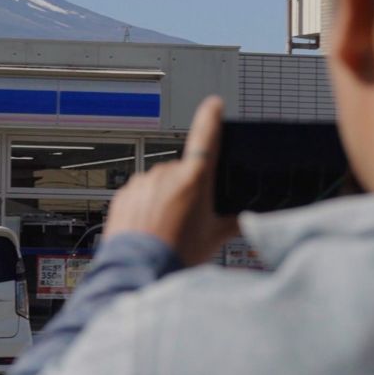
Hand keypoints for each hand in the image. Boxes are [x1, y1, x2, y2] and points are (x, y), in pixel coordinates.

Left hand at [104, 96, 239, 266]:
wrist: (139, 270)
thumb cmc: (177, 254)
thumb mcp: (215, 238)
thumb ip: (234, 222)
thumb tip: (249, 218)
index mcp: (194, 179)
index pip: (205, 137)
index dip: (211, 117)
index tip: (214, 104)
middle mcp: (166, 175)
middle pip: (183, 171)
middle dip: (188, 188)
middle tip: (188, 218)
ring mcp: (142, 183)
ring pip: (160, 183)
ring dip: (165, 197)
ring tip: (166, 227)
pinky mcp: (124, 194)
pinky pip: (139, 193)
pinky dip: (145, 205)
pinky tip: (149, 227)